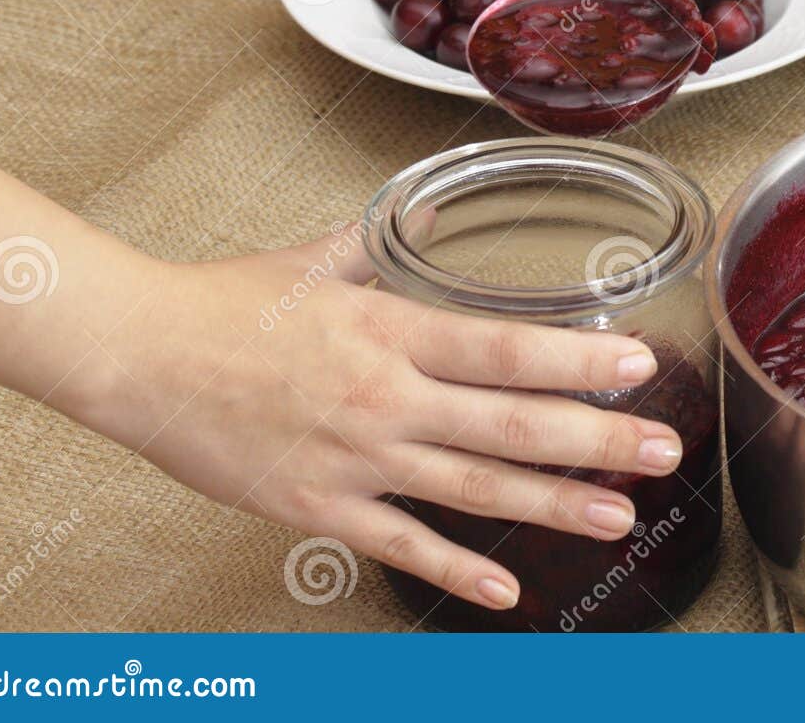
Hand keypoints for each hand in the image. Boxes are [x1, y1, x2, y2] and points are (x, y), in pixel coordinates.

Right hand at [99, 235, 682, 610]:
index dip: (580, 362)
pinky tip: (507, 590)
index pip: (507, 349)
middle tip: (665, 451)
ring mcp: (356, 459)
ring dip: (554, 505)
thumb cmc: (226, 304)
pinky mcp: (318, 508)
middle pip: (512, 423)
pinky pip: (401, 545)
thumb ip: (387, 241)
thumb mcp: (317, 257)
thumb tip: (437, 215)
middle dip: (598, 440)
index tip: (640, 367)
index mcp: (391, 329)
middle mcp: (387, 397)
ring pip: (475, 487)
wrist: (140, 355)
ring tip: (619, 517)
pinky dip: (456, 570)